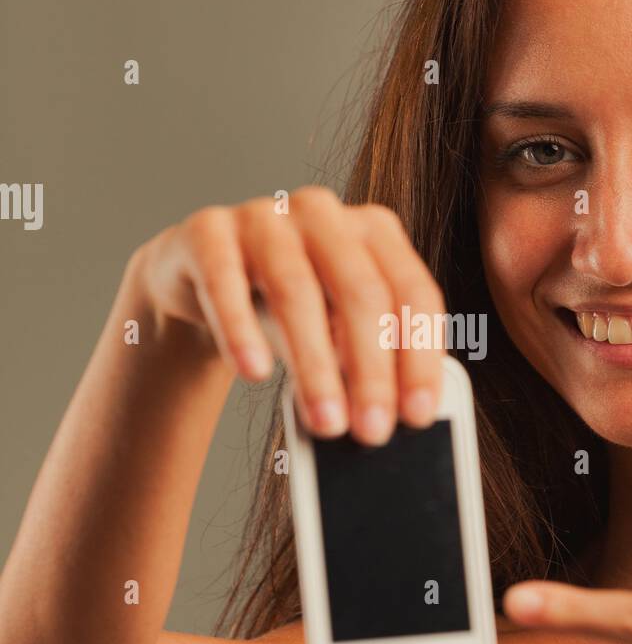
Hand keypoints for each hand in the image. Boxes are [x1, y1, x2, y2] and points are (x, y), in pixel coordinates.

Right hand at [135, 188, 446, 443]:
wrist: (200, 278)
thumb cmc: (285, 306)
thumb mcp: (334, 329)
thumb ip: (366, 361)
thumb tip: (391, 415)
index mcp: (374, 230)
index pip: (413, 292)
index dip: (419, 355)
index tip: (418, 414)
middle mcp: (325, 213)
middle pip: (361, 291)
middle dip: (372, 369)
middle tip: (372, 430)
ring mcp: (264, 217)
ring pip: (296, 289)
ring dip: (314, 364)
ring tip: (324, 420)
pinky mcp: (208, 232)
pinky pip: (224, 281)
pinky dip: (241, 330)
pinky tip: (255, 372)